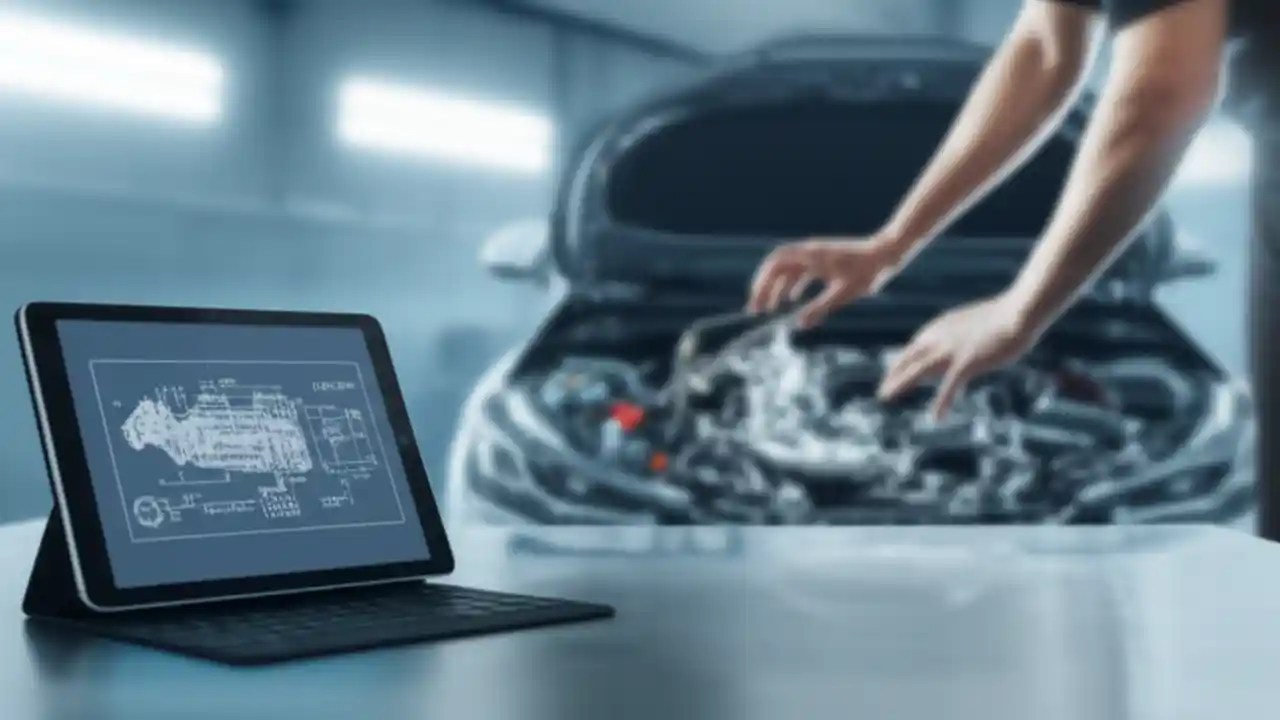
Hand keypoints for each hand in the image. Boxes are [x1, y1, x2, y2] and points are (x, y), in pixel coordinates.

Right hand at [747, 236, 904, 328]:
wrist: (886, 254)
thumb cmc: (867, 272)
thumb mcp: (844, 294)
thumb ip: (820, 308)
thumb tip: (799, 325)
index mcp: (810, 256)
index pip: (775, 266)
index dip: (762, 283)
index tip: (758, 304)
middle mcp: (809, 253)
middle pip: (776, 268)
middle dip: (764, 288)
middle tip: (756, 310)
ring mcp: (815, 256)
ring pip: (787, 271)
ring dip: (776, 288)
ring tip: (770, 310)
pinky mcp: (824, 261)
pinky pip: (800, 272)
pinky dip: (792, 285)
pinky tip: (792, 301)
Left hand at [877, 293, 1041, 419]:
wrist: (1019, 312)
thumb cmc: (1001, 318)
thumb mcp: (970, 327)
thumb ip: (954, 340)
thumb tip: (948, 356)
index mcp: (940, 327)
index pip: (912, 348)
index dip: (900, 364)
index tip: (891, 376)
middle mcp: (940, 337)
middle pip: (909, 359)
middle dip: (893, 376)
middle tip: (882, 393)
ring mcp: (952, 349)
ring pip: (918, 370)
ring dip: (900, 384)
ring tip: (885, 397)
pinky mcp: (968, 361)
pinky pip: (950, 385)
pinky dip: (942, 402)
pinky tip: (936, 417)